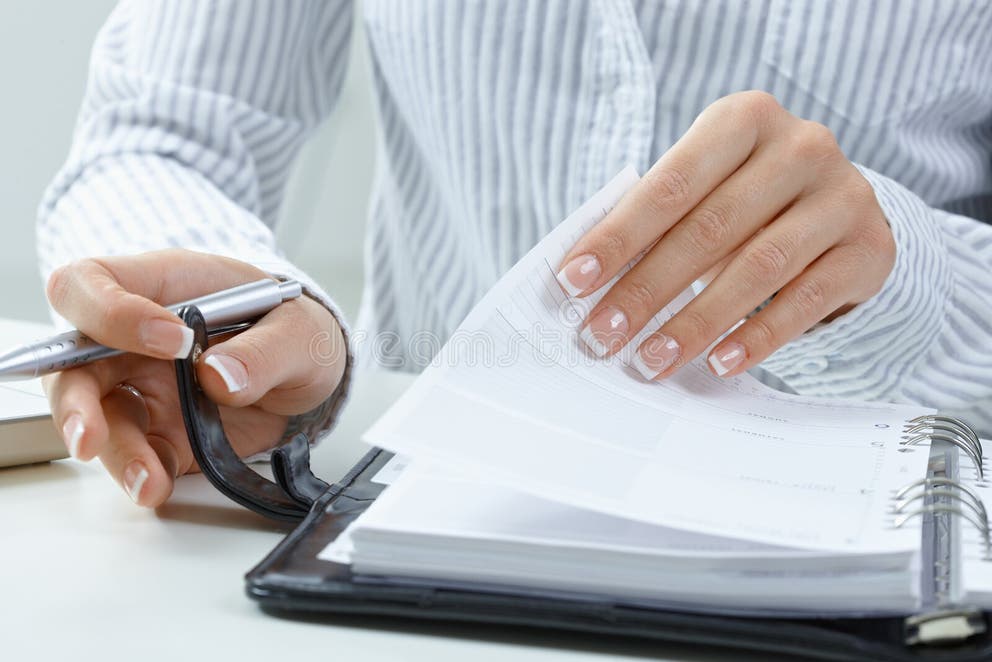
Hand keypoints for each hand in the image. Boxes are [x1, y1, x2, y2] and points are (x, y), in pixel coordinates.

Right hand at [43, 249, 345, 506]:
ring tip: (146, 481)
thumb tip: (219, 376)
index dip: (113, 313)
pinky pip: (137, 454)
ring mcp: (142, 388)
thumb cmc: (292, 331)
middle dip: (75, 401)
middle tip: (92, 435)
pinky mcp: (160, 432)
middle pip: (71, 360)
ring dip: (113, 450)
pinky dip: (143, 473)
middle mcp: (135, 339)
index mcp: (163, 289)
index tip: (173, 341)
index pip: (96, 283)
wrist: (308, 375)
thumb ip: (265, 350)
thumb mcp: (300, 331)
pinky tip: (159, 486)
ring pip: (96, 416)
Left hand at [557, 91, 894, 378]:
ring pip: (758, 268)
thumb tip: (583, 281)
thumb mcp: (703, 189)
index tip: (573, 281)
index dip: (619, 235)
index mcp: (745, 119)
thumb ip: (654, 220)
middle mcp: (801, 147)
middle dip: (647, 288)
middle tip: (603, 334)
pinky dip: (756, 337)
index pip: (671, 183)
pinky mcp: (868, 249)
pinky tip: (717, 363)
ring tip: (651, 360)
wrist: (838, 207)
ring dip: (696, 321)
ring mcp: (843, 197)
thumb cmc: (745, 198)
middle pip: (710, 228)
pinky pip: (806, 302)